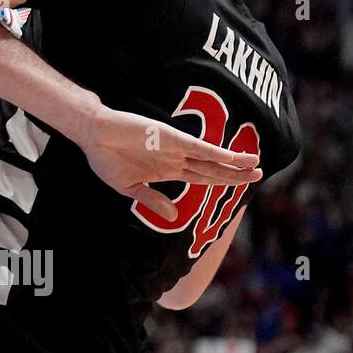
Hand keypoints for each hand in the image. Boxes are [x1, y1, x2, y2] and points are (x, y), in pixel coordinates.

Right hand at [75, 105, 262, 220]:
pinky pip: (198, 147)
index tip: (242, 186)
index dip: (222, 182)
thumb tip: (173, 217)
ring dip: (233, 161)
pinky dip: (216, 152)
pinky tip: (232, 157)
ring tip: (255, 164)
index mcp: (167, 171)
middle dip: (235, 173)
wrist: (92, 135)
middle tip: (259, 175)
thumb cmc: (105, 159)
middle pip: (212, 168)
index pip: (202, 178)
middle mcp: (175, 158)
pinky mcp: (169, 137)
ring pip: (211, 157)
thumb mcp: (128, 187)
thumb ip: (152, 200)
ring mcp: (174, 147)